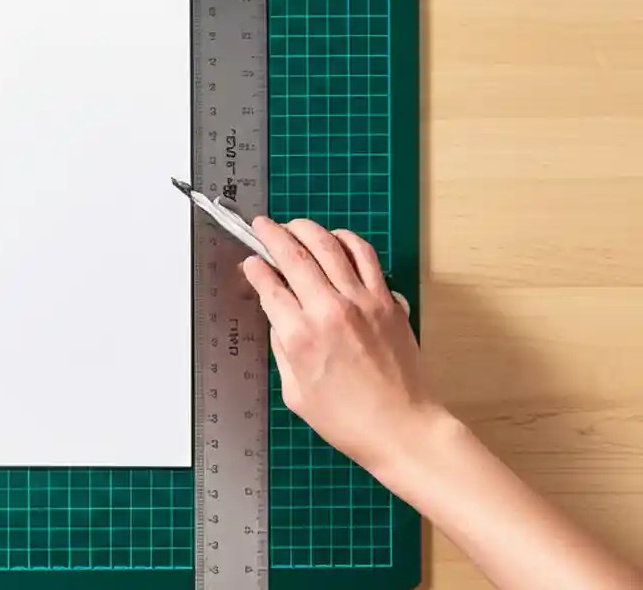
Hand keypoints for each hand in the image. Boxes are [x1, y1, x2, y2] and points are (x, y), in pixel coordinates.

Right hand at [240, 217, 436, 473]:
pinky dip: (347, 241)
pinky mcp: (388, 300)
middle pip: (295, 254)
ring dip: (308, 228)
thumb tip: (279, 316)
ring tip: (295, 225)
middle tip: (263, 226)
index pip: (269, 285)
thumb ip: (283, 348)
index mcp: (301, 336)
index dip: (255, 268)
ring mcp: (364, 301)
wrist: (403, 428)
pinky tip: (337, 240)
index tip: (250, 262)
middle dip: (273, 235)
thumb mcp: (295, 392)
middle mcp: (330, 310)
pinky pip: (366, 256)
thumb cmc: (348, 420)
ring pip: (330, 245)